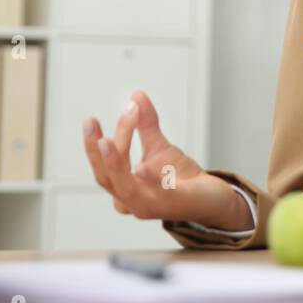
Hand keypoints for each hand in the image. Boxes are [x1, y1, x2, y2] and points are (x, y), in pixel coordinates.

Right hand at [82, 89, 252, 230]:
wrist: (212, 198)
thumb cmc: (181, 178)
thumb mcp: (159, 147)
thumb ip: (145, 124)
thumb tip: (135, 95)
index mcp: (123, 189)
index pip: (106, 164)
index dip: (97, 140)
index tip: (99, 115)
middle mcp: (131, 202)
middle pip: (107, 176)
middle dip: (96, 150)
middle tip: (89, 122)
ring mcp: (150, 207)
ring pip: (124, 186)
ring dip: (115, 163)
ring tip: (106, 140)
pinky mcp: (172, 205)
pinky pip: (158, 193)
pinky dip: (150, 180)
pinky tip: (143, 166)